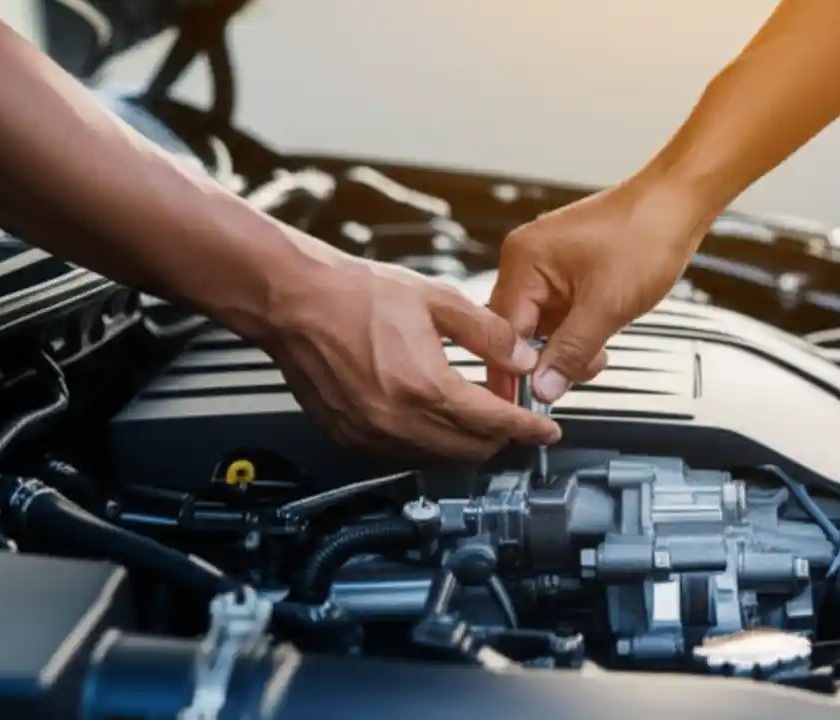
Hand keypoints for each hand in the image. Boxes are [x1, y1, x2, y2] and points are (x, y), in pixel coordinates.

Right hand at [257, 255, 560, 459]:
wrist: (293, 299)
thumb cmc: (354, 294)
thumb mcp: (437, 301)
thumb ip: (489, 334)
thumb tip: (523, 358)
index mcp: (424, 386)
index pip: (494, 423)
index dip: (528, 428)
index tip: (546, 429)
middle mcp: (397, 420)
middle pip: (470, 450)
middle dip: (500, 437)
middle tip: (514, 418)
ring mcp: (371, 433)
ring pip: (438, 458)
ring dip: (465, 443)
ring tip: (478, 416)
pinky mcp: (349, 436)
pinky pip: (403, 454)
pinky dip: (429, 444)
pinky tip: (435, 418)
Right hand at [488, 177, 712, 402]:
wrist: (679, 204)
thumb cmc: (646, 234)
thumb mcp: (608, 305)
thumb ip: (572, 351)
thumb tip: (543, 388)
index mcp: (524, 260)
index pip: (504, 331)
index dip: (515, 371)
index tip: (524, 405)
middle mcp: (527, 260)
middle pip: (518, 331)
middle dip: (548, 360)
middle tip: (573, 378)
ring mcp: (547, 265)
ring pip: (542, 327)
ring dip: (567, 349)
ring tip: (598, 354)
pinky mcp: (567, 272)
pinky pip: (560, 315)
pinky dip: (577, 333)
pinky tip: (600, 337)